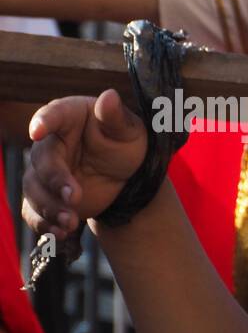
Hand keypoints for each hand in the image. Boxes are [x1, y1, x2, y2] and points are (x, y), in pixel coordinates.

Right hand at [21, 90, 146, 242]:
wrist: (127, 178)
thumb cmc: (126, 143)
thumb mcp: (129, 131)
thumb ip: (116, 117)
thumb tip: (109, 96)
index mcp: (68, 117)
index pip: (52, 115)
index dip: (43, 121)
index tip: (38, 131)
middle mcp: (50, 143)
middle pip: (41, 160)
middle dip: (54, 181)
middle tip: (74, 198)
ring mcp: (44, 172)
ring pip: (34, 189)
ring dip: (49, 207)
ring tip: (71, 223)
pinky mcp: (45, 196)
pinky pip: (33, 211)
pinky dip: (43, 224)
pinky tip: (58, 235)